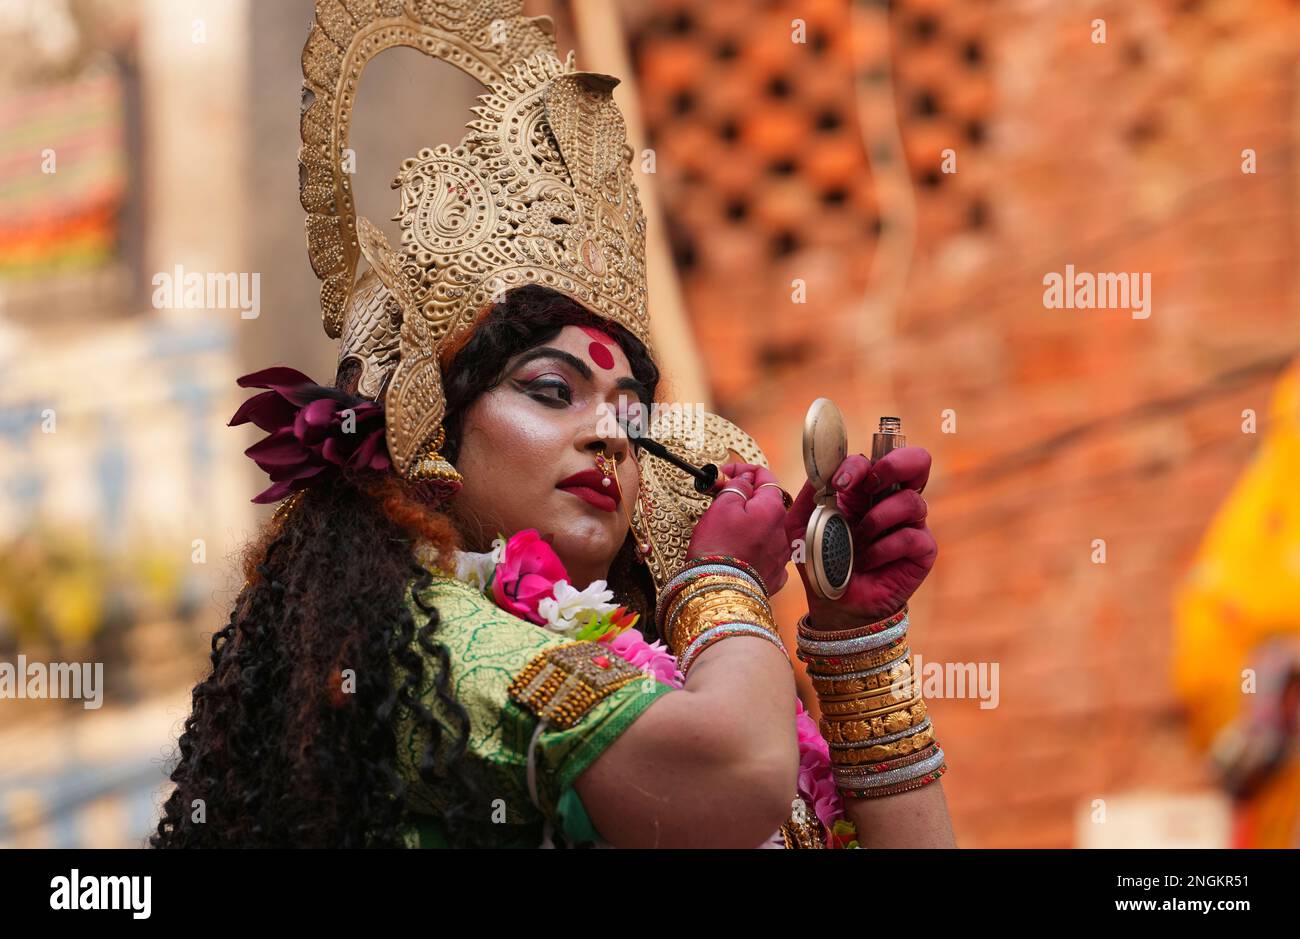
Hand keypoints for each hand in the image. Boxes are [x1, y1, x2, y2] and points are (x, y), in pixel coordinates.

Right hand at [686, 462, 791, 593]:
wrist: (718, 590)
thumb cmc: (717, 547)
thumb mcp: (722, 506)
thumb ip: (737, 486)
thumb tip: (745, 479)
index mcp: (773, 509)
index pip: (765, 476)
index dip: (744, 469)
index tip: (726, 473)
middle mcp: (784, 531)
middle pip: (767, 504)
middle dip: (745, 498)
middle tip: (722, 500)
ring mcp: (782, 556)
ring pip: (768, 530)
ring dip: (751, 524)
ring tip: (727, 530)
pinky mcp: (775, 575)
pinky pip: (768, 554)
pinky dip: (756, 549)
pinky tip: (741, 551)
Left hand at [783, 446, 936, 628]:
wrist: (834, 602)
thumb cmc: (820, 559)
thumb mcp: (801, 523)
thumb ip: (810, 493)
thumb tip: (824, 470)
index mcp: (865, 490)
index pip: (873, 459)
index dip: (858, 465)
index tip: (838, 483)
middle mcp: (892, 501)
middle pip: (917, 461)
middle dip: (895, 465)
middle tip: (871, 484)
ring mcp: (910, 524)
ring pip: (912, 501)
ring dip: (877, 520)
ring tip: (859, 541)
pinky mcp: (922, 550)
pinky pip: (911, 536)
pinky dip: (883, 549)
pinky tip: (868, 561)